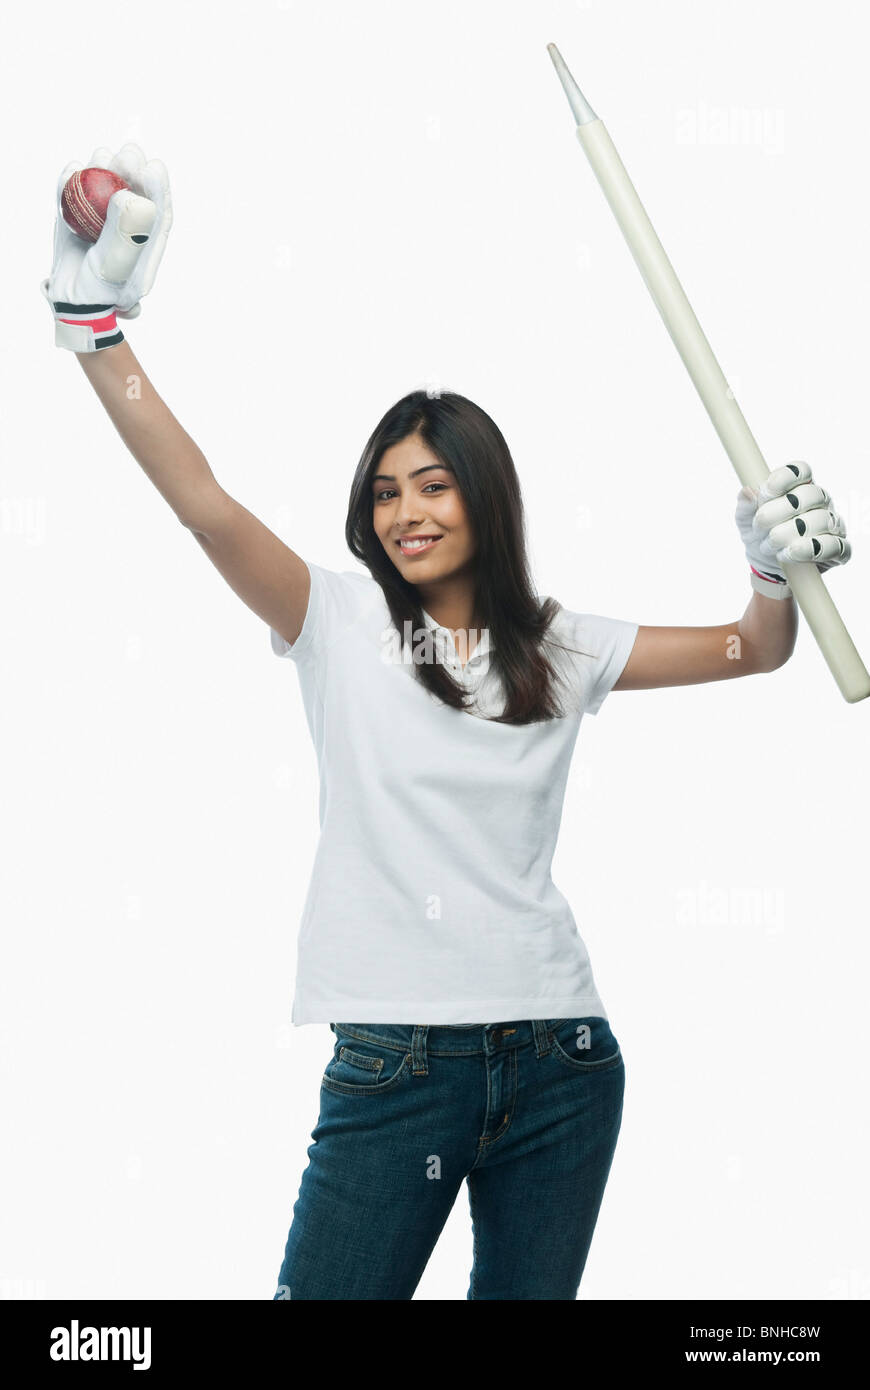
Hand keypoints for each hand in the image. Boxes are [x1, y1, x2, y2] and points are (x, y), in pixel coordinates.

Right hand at [40, 142, 171, 351]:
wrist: (72, 305)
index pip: (158, 213)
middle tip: (128, 152)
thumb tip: (131, 195)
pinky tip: (73, 168)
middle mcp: (126, 231)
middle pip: (133, 193)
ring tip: (102, 155)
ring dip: (103, 168)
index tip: (153, 168)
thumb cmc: (100, 294)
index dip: (158, 189)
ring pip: (104, 188)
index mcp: (146, 245)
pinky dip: (71, 180)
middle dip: (132, 169)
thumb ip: (123, 233)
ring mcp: (100, 223)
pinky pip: (76, 195)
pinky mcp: (76, 221)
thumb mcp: (115, 267)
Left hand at [735, 460, 850, 580]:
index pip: (801, 470)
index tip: (765, 491)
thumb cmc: (760, 535)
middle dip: (779, 510)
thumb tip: (747, 492)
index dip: (784, 477)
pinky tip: (790, 553)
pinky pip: (833, 546)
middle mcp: (820, 501)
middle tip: (759, 525)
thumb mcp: (745, 521)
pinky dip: (808, 550)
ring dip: (789, 534)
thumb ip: (745, 506)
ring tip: (770, 545)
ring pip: (821, 520)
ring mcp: (832, 523)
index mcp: (798, 487)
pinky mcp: (839, 548)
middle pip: (810, 494)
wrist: (769, 566)